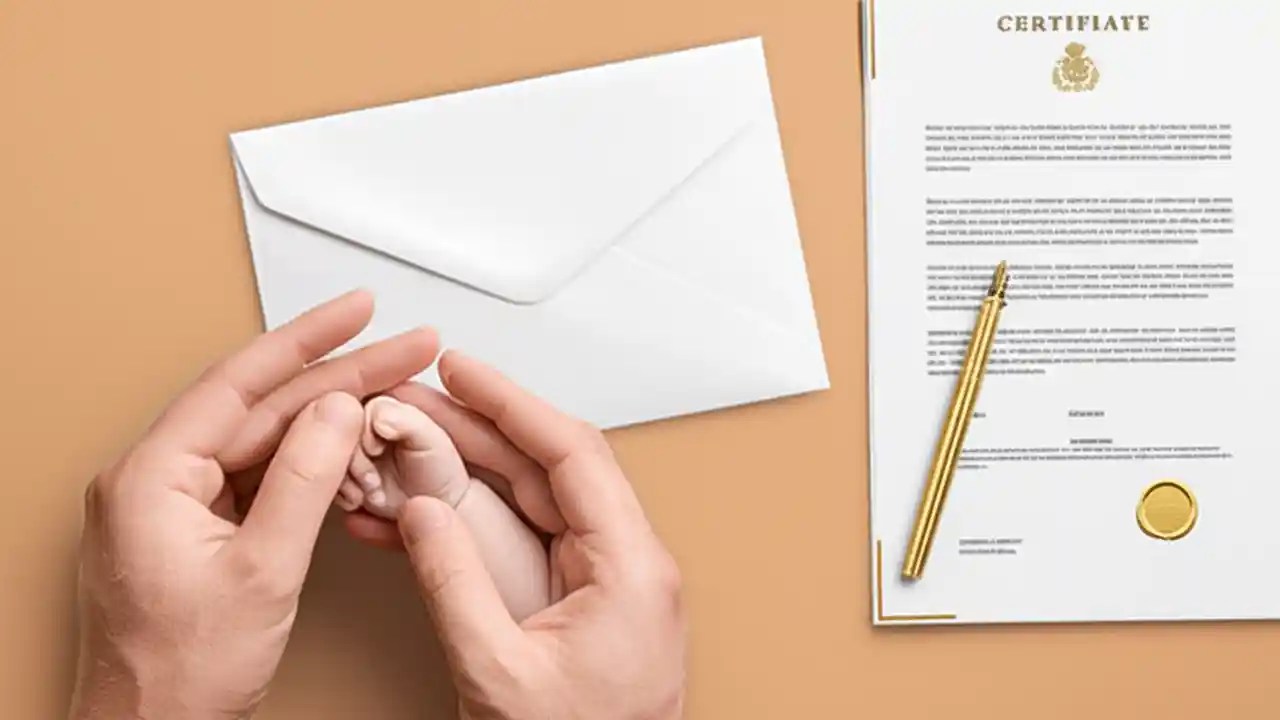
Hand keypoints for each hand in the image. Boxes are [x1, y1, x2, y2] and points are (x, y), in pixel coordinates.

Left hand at [70, 291, 437, 719]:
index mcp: (150, 477)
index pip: (242, 382)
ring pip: (261, 437)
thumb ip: (304, 478)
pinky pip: (255, 474)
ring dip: (327, 414)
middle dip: (338, 375)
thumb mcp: (264, 569)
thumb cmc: (182, 674)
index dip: (311, 340)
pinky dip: (305, 458)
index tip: (359, 312)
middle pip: (260, 406)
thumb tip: (338, 410)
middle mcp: (152, 480)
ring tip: (391, 384)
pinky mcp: (191, 528)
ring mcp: (170, 504)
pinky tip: (348, 442)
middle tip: (403, 348)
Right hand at [345, 352, 685, 719]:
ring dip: (470, 470)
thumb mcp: (499, 675)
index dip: (511, 402)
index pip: (572, 452)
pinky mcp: (580, 599)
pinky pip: (525, 540)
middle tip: (415, 404)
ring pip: (533, 498)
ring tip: (406, 446)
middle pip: (549, 467)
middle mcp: (628, 563)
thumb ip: (454, 585)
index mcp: (631, 567)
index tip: (462, 371)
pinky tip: (422, 514)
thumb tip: (423, 513)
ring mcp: (605, 580)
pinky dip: (475, 522)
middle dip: (477, 430)